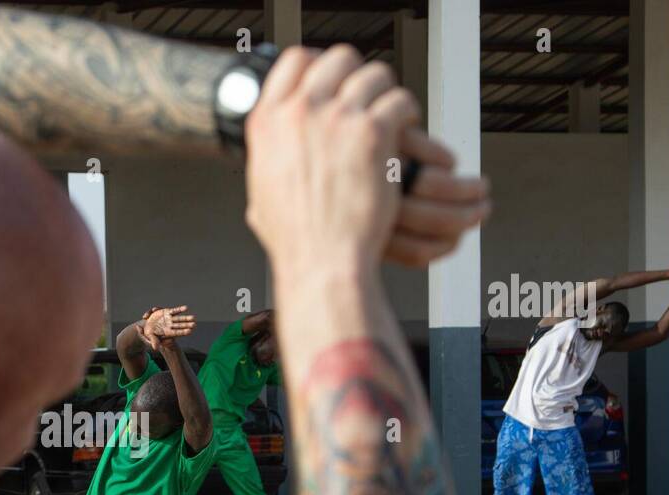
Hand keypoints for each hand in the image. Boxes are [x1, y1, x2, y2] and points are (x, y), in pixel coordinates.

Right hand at [141, 305, 195, 349]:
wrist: (147, 325)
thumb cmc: (149, 333)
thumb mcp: (150, 337)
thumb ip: (154, 341)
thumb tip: (155, 349)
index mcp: (167, 332)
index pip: (177, 332)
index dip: (183, 332)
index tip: (190, 331)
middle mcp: (170, 325)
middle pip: (180, 325)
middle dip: (187, 325)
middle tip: (194, 324)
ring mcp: (169, 319)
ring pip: (179, 318)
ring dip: (186, 318)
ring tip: (193, 318)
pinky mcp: (167, 312)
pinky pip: (174, 311)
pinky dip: (179, 309)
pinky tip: (186, 308)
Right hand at [245, 46, 488, 272]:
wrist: (321, 262)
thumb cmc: (295, 242)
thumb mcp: (261, 196)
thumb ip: (267, 165)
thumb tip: (267, 161)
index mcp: (267, 123)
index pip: (295, 61)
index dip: (320, 65)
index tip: (334, 79)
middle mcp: (299, 113)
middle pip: (338, 58)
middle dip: (358, 74)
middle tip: (368, 95)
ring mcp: (335, 119)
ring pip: (374, 74)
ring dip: (386, 92)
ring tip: (392, 112)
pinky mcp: (371, 132)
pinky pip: (398, 100)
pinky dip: (407, 111)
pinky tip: (407, 128)